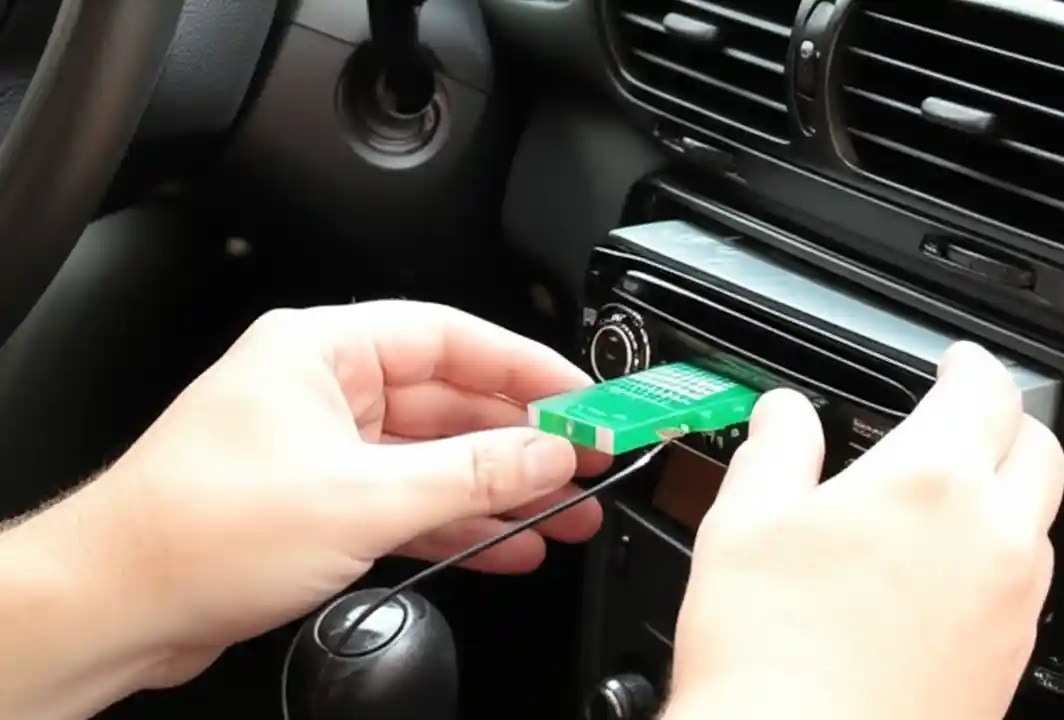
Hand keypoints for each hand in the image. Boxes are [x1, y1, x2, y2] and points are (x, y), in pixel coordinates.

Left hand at [18, 301, 607, 695]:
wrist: (114, 607)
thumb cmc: (194, 531)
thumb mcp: (359, 499)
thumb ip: (469, 474)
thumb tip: (547, 452)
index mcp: (322, 351)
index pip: (450, 337)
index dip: (527, 367)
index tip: (583, 398)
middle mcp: (323, 389)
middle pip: (450, 400)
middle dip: (523, 438)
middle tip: (588, 461)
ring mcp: (323, 448)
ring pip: (436, 457)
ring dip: (502, 488)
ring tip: (566, 512)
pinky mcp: (320, 502)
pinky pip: (410, 500)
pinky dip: (459, 521)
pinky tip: (508, 543)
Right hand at [664, 342, 1063, 719]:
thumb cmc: (771, 656)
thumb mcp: (745, 525)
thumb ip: (776, 450)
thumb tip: (787, 415)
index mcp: (931, 482)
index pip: (986, 390)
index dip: (972, 363)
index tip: (958, 361)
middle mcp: (992, 537)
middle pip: (1039, 449)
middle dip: (1006, 419)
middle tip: (964, 415)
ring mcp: (1011, 605)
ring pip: (1039, 519)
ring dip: (1009, 490)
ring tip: (947, 496)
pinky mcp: (1010, 659)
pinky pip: (1026, 583)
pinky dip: (1000, 555)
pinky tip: (941, 574)